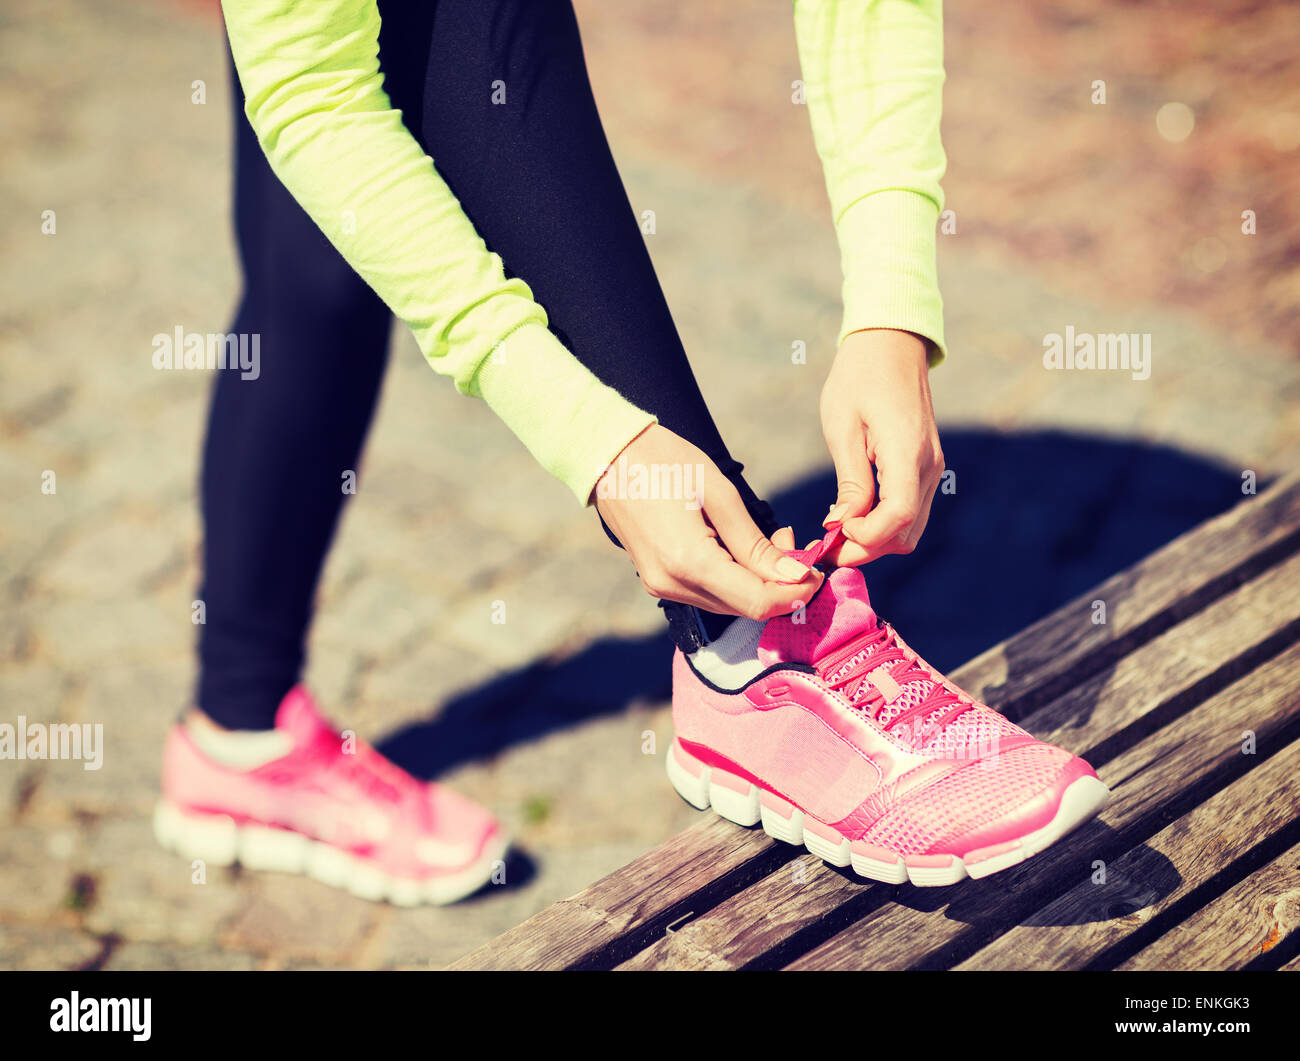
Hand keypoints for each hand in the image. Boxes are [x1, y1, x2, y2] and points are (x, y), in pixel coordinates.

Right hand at [594, 425, 822, 619]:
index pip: (757, 602)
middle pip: (744, 608)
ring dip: (757, 581)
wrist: (607, 454)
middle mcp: (672, 585)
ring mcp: (661, 586)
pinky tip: (741, 548)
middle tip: (793, 544)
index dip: (794, 592)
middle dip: (779, 585)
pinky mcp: (657, 580)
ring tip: (771, 540)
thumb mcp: (719, 494)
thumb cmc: (665, 461)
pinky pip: (707, 592)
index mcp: (690, 563)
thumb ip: (755, 543)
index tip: (817, 571)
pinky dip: (733, 578)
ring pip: (727, 603)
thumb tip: (794, 576)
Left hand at [819, 329, 943, 565]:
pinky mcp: (925, 468)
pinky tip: (853, 515)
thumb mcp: (842, 427)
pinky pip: (910, 511)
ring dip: (875, 540)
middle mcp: (928, 466)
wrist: (890, 345)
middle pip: (905, 533)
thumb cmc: (859, 378)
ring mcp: (931, 468)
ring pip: (910, 529)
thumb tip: (843, 525)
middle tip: (825, 547)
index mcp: (907, 452)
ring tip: (835, 533)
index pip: (898, 515)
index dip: (867, 537)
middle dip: (866, 548)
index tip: (833, 532)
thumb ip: (850, 481)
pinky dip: (884, 524)